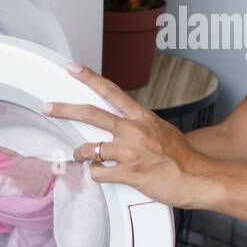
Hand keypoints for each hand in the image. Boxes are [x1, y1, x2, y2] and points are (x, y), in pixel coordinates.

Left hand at [41, 60, 217, 209]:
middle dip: (64, 109)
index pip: (111, 91)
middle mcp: (133, 131)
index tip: (73, 68)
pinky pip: (99, 173)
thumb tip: (126, 127)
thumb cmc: (183, 157)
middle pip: (91, 114)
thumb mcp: (162, 131)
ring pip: (89, 149)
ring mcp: (129, 152)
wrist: (198, 177)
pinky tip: (103, 175)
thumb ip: (141, 126)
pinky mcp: (128, 174)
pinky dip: (97, 175)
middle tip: (48, 106)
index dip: (89, 78)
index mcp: (142, 117)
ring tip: (81, 156)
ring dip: (80, 153)